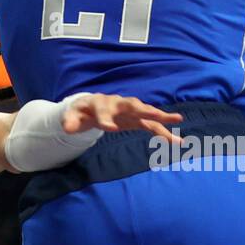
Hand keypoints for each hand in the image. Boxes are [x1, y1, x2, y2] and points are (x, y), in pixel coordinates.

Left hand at [62, 94, 182, 144]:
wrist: (91, 107)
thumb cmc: (82, 111)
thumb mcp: (72, 116)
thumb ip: (70, 121)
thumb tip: (67, 128)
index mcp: (100, 103)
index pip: (103, 110)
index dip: (106, 118)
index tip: (109, 128)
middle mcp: (117, 104)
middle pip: (132, 105)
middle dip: (144, 110)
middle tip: (157, 115)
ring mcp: (129, 111)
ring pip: (146, 112)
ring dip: (160, 117)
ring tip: (177, 119)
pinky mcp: (136, 119)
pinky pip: (151, 125)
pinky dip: (163, 131)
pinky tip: (176, 140)